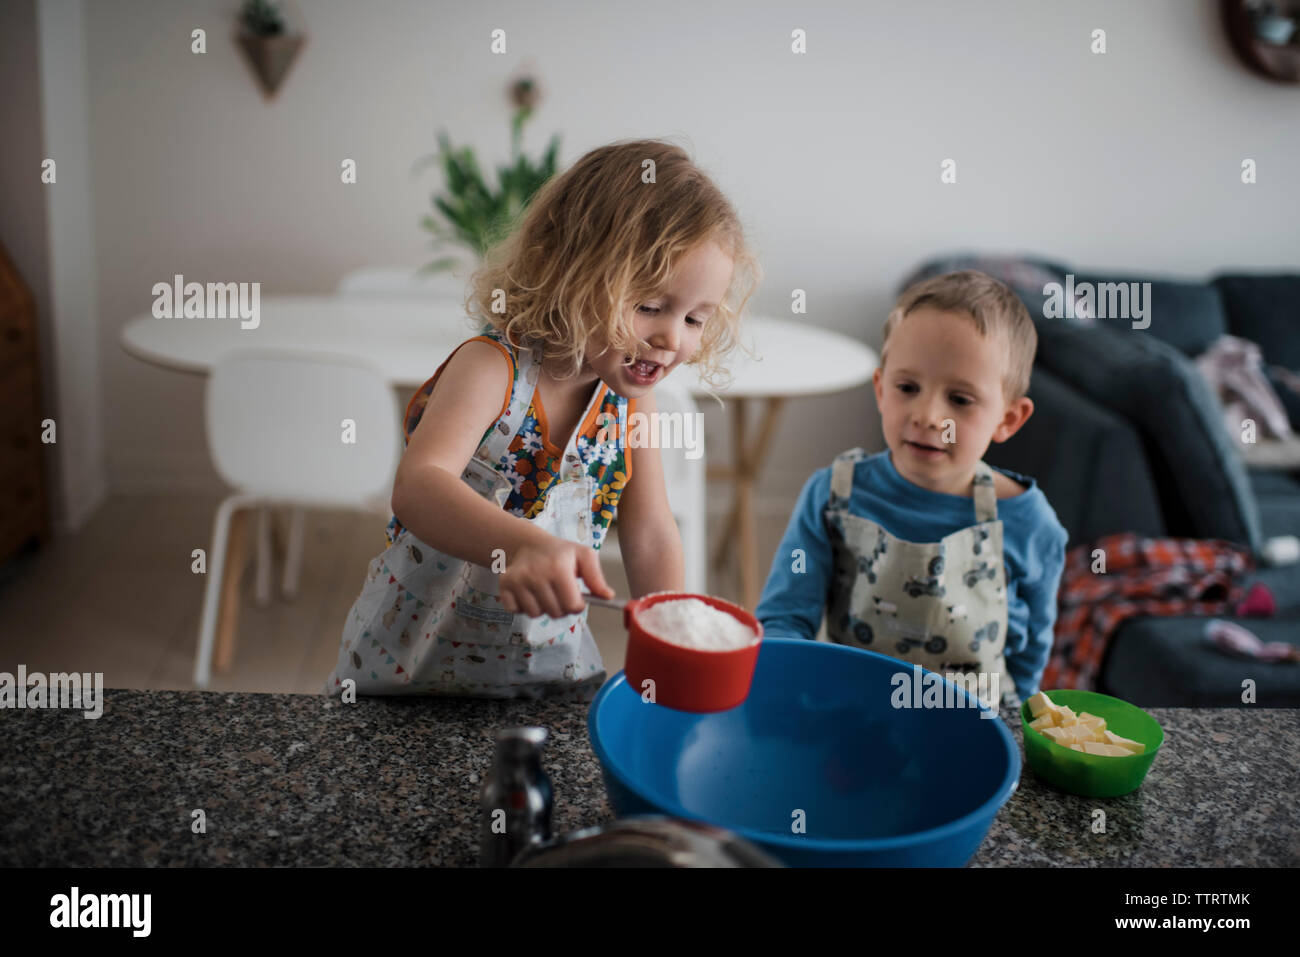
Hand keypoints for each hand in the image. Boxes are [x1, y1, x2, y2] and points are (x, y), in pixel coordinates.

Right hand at [498, 534, 613, 618]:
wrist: (528, 544)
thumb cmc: (560, 552)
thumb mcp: (583, 556)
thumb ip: (596, 578)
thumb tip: (608, 597)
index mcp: (558, 568)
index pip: (572, 606)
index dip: (577, 605)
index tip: (575, 597)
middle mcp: (536, 575)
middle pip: (555, 613)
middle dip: (561, 607)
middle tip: (559, 592)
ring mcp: (518, 581)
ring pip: (535, 614)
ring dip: (542, 607)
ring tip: (543, 591)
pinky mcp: (504, 586)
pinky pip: (516, 611)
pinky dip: (523, 607)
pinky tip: (528, 593)